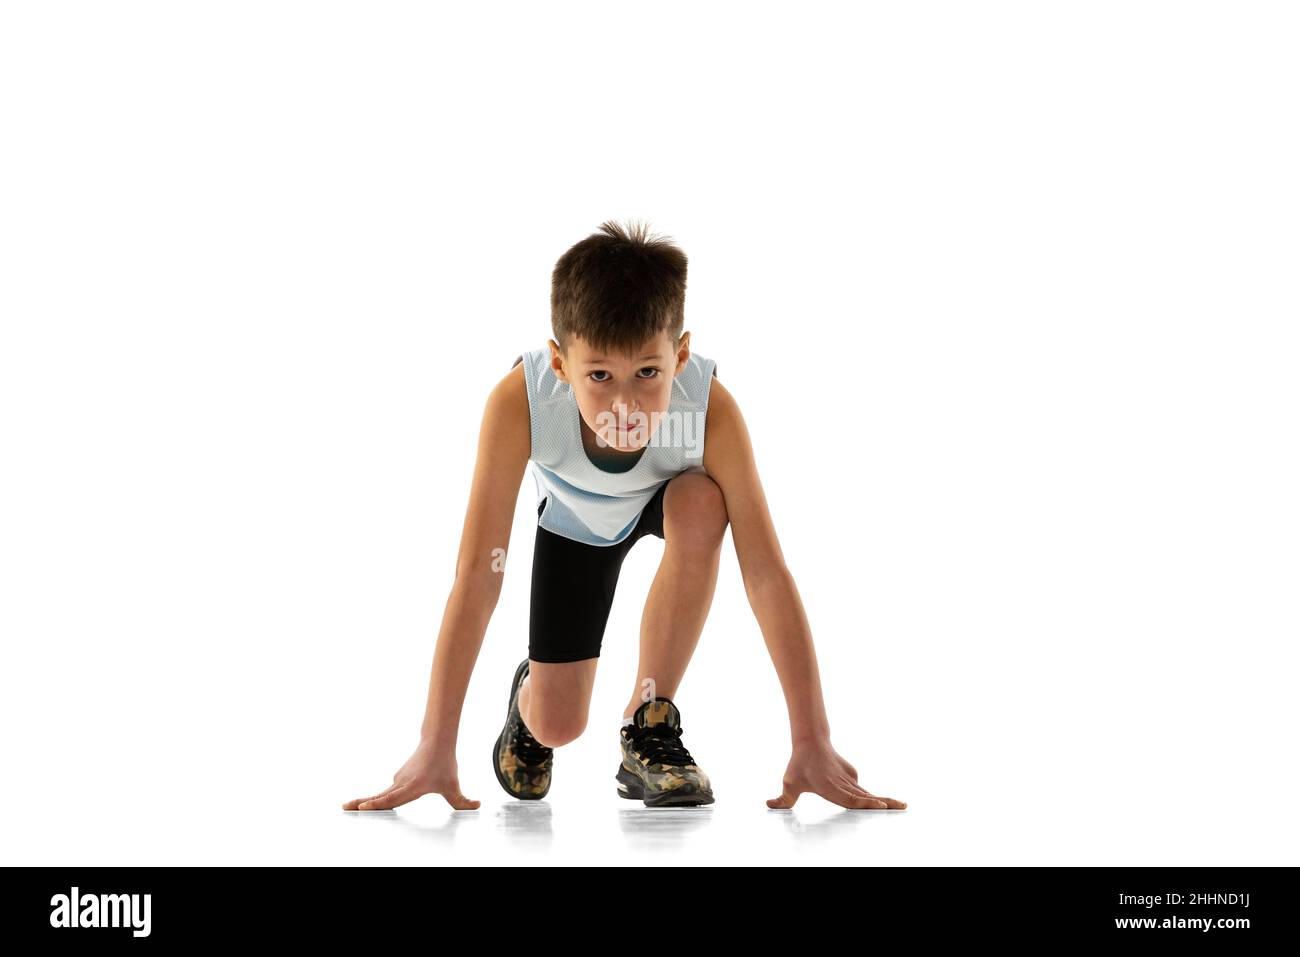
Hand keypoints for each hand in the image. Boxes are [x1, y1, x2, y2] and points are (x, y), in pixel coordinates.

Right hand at [342, 740, 479, 811]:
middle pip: (379, 796)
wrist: (436, 742)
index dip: (378, 804)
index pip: (392, 798)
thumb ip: (462, 800)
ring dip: (365, 801)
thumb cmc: (443, 763)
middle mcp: (401, 784)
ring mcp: (397, 780)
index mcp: (411, 787)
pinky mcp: (397, 779)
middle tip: (344, 808)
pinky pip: (385, 792)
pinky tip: (366, 804)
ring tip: (349, 807)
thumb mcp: (453, 785)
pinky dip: (374, 799)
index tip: (363, 806)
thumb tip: (476, 806)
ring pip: (381, 794)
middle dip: (361, 803)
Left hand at [767, 738, 906, 809]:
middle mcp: (844, 784)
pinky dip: (874, 798)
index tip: (881, 805)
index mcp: (833, 788)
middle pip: (867, 797)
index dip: (866, 803)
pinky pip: (864, 790)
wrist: (811, 742)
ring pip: (869, 793)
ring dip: (884, 800)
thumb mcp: (789, 782)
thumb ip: (782, 799)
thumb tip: (769, 805)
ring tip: (902, 806)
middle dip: (885, 803)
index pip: (852, 799)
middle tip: (903, 806)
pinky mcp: (852, 777)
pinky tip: (883, 803)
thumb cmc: (799, 764)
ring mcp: (850, 780)